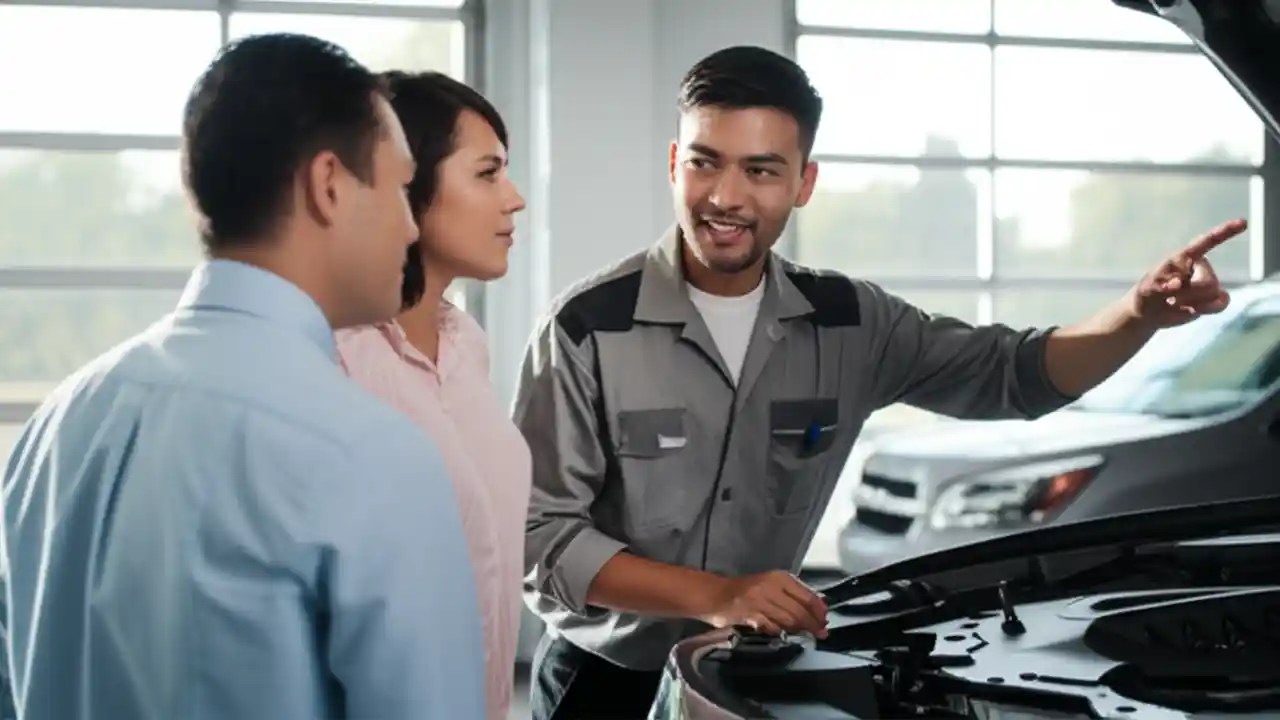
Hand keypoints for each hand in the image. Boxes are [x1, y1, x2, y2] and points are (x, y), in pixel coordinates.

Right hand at [700, 570, 827, 638]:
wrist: (715, 595)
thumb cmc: (745, 590)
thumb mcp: (770, 584)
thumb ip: (792, 593)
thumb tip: (818, 605)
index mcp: (779, 577)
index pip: (807, 596)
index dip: (818, 610)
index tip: (825, 620)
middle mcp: (771, 587)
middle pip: (799, 610)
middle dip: (812, 624)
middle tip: (820, 633)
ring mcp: (760, 601)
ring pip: (788, 620)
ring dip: (800, 630)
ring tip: (808, 636)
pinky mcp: (751, 615)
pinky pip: (773, 627)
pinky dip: (781, 632)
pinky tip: (786, 634)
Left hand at [1128, 218, 1245, 328]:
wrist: (1151, 312)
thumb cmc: (1147, 295)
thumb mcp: (1147, 290)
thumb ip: (1160, 286)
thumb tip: (1176, 284)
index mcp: (1184, 256)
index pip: (1207, 242)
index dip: (1225, 232)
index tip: (1243, 222)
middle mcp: (1200, 266)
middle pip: (1207, 283)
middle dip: (1188, 295)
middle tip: (1169, 298)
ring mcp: (1209, 282)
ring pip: (1214, 294)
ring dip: (1193, 303)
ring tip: (1176, 302)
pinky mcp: (1214, 297)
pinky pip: (1221, 303)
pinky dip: (1206, 309)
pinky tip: (1190, 309)